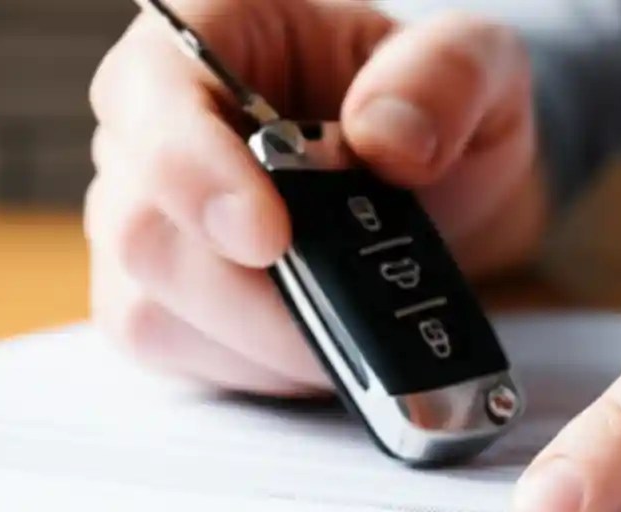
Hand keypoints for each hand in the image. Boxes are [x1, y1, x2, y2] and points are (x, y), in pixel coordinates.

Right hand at [85, 0, 543, 394]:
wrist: (449, 193)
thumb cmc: (441, 112)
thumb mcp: (478, 65)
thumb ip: (445, 76)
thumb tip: (387, 139)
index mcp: (216, 34)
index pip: (154, 92)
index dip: (192, 170)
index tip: (268, 237)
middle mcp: (157, 125)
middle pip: (142, 227)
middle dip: (252, 294)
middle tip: (350, 319)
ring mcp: (149, 217)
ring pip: (151, 308)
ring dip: (263, 342)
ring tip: (356, 332)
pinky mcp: (159, 298)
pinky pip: (175, 353)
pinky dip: (258, 368)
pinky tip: (323, 350)